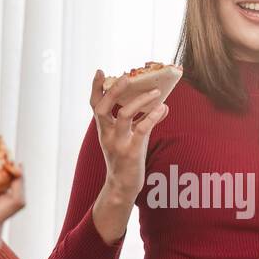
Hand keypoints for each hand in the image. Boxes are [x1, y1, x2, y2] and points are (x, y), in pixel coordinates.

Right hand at [91, 68, 169, 203]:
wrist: (122, 187)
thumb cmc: (127, 160)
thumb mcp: (132, 138)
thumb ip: (144, 121)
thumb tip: (163, 106)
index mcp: (104, 129)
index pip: (95, 105)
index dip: (96, 88)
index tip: (100, 71)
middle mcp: (107, 134)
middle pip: (102, 108)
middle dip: (113, 90)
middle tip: (127, 77)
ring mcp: (118, 143)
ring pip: (123, 115)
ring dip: (140, 101)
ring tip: (155, 92)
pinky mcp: (131, 152)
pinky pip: (141, 130)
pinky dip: (152, 117)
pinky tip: (163, 109)